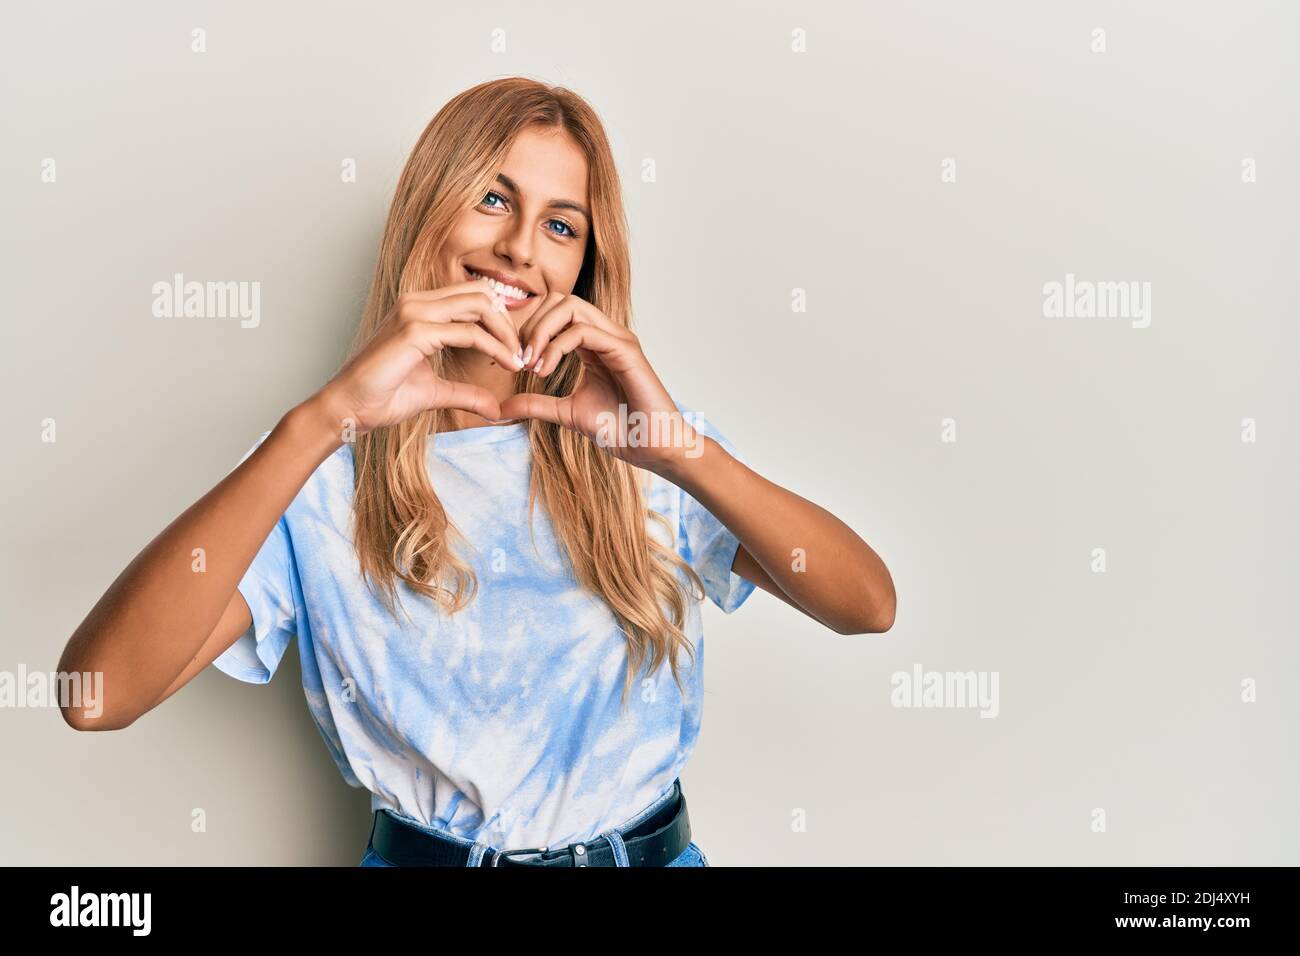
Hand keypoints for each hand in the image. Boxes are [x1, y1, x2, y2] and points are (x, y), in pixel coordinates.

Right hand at [305, 278, 523, 439]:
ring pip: (479, 305)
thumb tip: (496, 408)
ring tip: (517, 360)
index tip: (515, 352)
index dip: (500, 321)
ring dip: (505, 333)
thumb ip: (466, 394)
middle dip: (508, 323)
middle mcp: (417, 302)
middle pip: (482, 293)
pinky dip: (494, 347)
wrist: (350, 408)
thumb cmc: (382, 397)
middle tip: (521, 354)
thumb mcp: (435, 393)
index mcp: (420, 309)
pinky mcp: (414, 331)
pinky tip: (506, 363)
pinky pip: (469, 332)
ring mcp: (414, 313)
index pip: (472, 297)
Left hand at [498, 293, 697, 472]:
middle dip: (532, 325)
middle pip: (560, 300)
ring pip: (570, 306)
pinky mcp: (625, 350)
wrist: (652, 446)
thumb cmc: (621, 429)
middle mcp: (606, 334)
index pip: (555, 311)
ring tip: (531, 364)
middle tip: (520, 359)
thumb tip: (501, 408)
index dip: (529, 330)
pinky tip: (545, 371)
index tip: (516, 362)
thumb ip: (536, 405)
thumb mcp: (566, 413)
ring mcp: (617, 339)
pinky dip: (557, 347)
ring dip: (542, 331)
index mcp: (594, 343)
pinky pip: (583, 332)